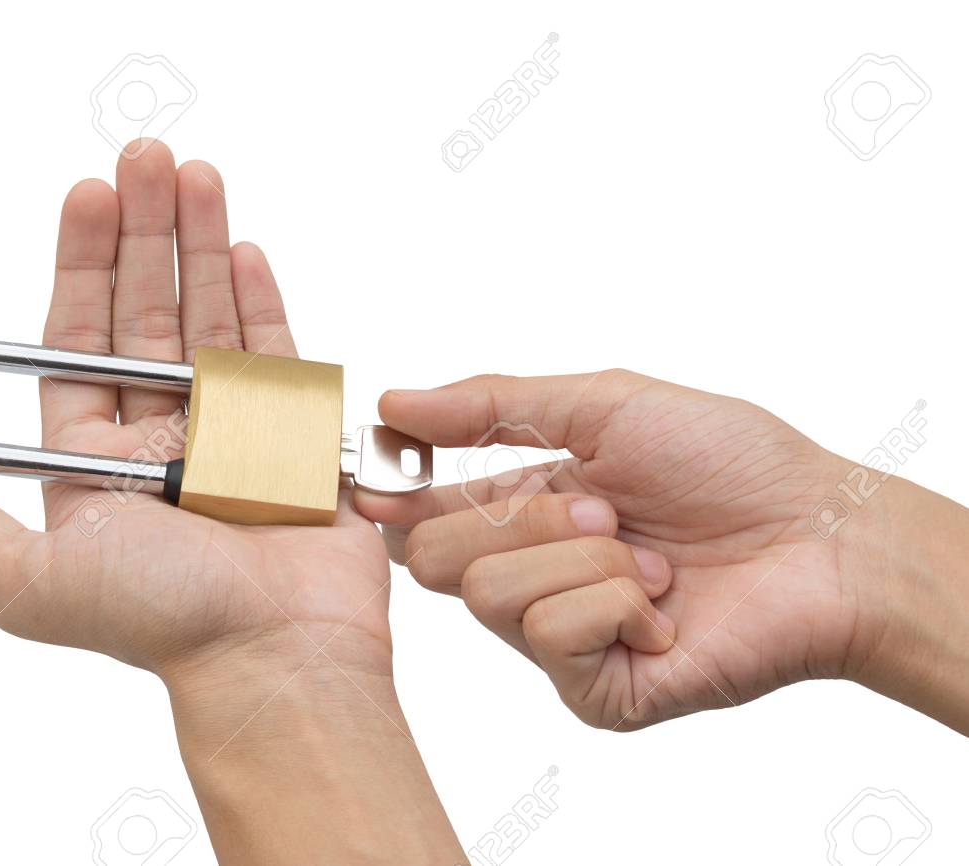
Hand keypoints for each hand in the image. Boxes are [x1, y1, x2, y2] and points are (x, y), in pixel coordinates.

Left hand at [0, 141, 390, 678]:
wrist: (277, 658)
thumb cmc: (163, 624)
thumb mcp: (31, 580)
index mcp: (99, 462)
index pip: (79, 341)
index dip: (80, 266)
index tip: (87, 197)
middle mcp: (163, 439)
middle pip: (148, 314)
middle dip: (144, 232)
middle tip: (146, 155)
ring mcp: (233, 432)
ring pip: (212, 319)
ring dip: (202, 243)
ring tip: (195, 174)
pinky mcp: (297, 437)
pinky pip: (278, 355)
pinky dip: (262, 301)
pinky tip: (243, 247)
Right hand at [355, 371, 946, 730]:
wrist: (825, 538)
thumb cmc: (734, 463)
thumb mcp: (607, 404)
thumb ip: (495, 406)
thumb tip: (394, 404)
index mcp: (530, 508)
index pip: (428, 514)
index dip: (393, 498)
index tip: (368, 480)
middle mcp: (537, 574)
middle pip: (436, 561)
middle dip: (521, 518)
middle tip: (605, 509)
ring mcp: (564, 638)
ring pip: (492, 596)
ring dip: (583, 558)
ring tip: (652, 559)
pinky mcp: (596, 690)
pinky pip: (551, 638)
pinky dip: (613, 603)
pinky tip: (663, 607)